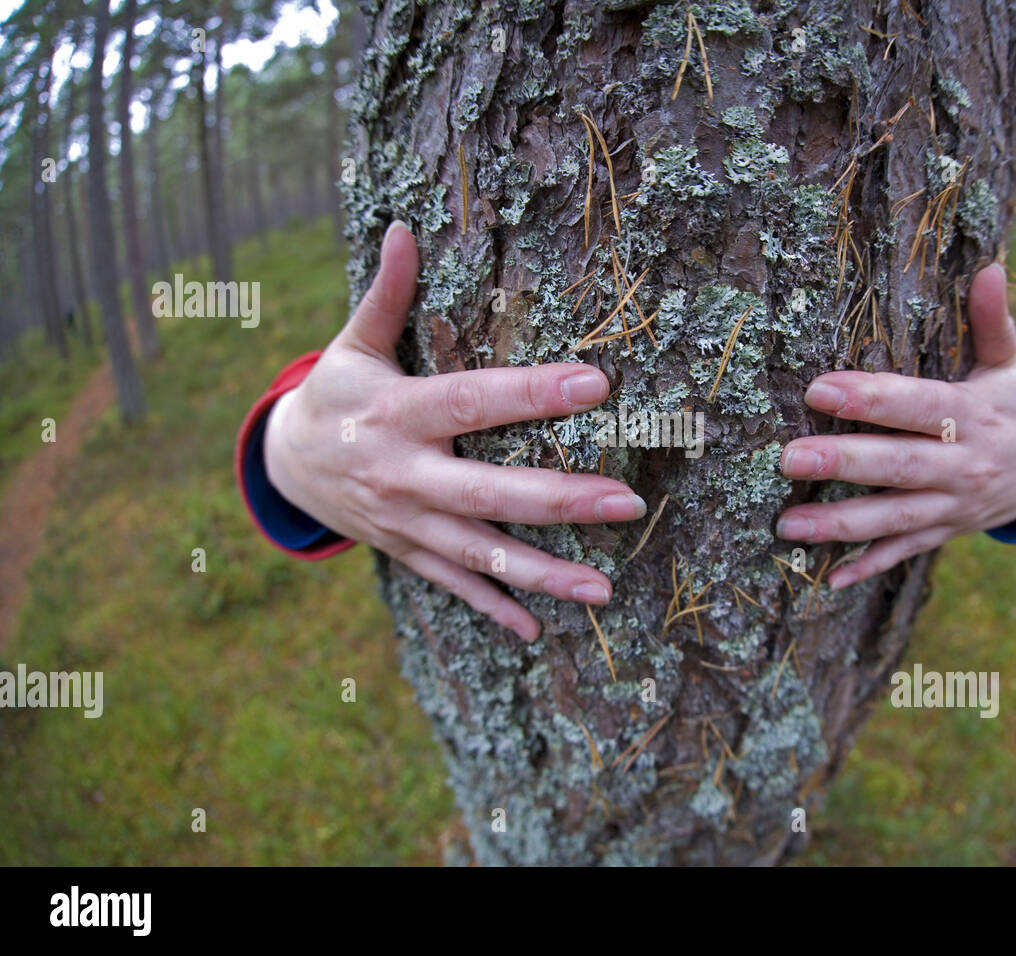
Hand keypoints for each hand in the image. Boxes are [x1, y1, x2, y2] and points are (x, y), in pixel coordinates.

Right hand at [263, 220, 646, 640]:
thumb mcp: (350, 346)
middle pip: (488, 493)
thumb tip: (403, 228)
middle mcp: (403, 475)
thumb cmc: (335, 395)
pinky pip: (454, 586)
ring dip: (542, 574)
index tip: (596, 383)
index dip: (532, 394)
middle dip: (560, 502)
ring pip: (479, 555)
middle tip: (626, 503)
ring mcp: (405, 523)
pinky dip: (494, 609)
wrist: (282, 465)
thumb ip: (386, 295)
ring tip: (603, 589)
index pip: (473, 401)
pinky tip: (539, 628)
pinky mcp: (407, 552)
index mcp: (396, 414)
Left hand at [775, 264, 1015, 588]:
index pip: (915, 406)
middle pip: (895, 466)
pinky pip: (903, 552)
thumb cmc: (1012, 403)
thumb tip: (988, 267)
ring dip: (839, 525)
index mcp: (972, 416)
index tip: (820, 389)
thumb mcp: (1010, 363)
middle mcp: (961, 465)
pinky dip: (868, 566)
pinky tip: (828, 577)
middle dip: (841, 463)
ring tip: (787, 526)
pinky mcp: (942, 531)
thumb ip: (992, 321)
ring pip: (892, 518)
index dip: (870, 399)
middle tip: (788, 458)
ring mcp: (951, 505)